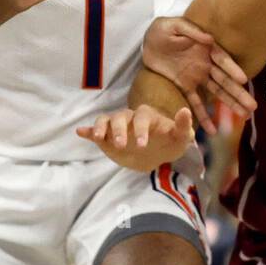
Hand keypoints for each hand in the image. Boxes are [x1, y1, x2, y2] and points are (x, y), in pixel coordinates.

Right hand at [76, 105, 195, 171]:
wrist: (155, 154)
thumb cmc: (169, 143)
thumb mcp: (180, 138)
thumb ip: (183, 126)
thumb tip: (185, 110)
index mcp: (147, 116)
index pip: (142, 118)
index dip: (141, 130)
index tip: (142, 145)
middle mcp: (129, 118)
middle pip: (120, 117)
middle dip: (119, 130)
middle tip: (121, 146)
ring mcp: (116, 127)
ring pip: (106, 120)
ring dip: (102, 128)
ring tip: (99, 138)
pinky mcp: (107, 138)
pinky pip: (95, 131)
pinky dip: (88, 131)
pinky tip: (80, 132)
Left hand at [142, 17, 256, 129]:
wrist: (148, 40)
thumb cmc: (163, 29)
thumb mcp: (174, 26)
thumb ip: (191, 31)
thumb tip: (209, 39)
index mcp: (205, 48)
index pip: (222, 59)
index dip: (232, 69)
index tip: (242, 80)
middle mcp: (205, 64)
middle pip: (225, 80)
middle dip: (239, 94)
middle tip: (253, 106)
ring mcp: (197, 77)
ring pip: (217, 93)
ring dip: (231, 104)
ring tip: (246, 116)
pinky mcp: (185, 86)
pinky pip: (196, 103)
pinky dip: (204, 116)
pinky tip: (212, 130)